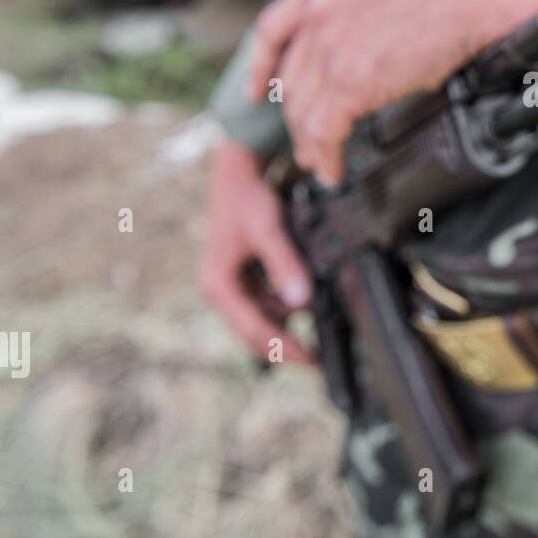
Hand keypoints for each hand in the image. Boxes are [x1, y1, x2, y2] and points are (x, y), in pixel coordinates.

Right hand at [199, 140, 313, 363]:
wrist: (236, 176)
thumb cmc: (246, 200)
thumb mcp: (268, 231)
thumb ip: (285, 264)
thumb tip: (301, 301)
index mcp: (219, 286)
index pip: (255, 330)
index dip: (284, 348)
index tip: (309, 361)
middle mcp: (220, 291)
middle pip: (254, 333)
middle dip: (285, 347)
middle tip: (317, 360)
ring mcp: (229, 287)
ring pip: (261, 320)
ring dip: (286, 327)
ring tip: (318, 333)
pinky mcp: (241, 281)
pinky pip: (264, 304)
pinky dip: (284, 308)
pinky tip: (305, 306)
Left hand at [245, 0, 537, 184]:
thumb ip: (363, 11)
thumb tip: (368, 48)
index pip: (273, 29)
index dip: (261, 66)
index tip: (258, 89)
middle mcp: (319, 11)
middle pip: (289, 79)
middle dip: (294, 117)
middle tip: (305, 142)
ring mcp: (331, 45)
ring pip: (301, 109)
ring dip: (309, 144)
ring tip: (320, 163)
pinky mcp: (350, 80)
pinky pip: (323, 131)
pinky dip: (325, 157)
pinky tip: (333, 170)